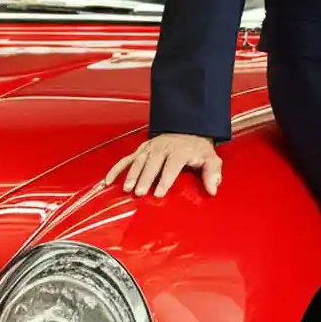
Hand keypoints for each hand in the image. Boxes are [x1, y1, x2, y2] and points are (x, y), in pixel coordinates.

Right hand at [104, 134, 221, 197]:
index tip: (158, 193)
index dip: (165, 179)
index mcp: (179, 151)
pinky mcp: (141, 150)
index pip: (171, 165)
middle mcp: (162, 148)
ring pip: (139, 161)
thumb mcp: (211, 159)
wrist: (187, 128)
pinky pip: (127, 158)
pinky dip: (116, 168)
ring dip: (132, 174)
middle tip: (139, 192)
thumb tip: (213, 189)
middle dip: (145, 178)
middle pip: (152, 163)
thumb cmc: (198, 149)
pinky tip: (108, 180)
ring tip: (127, 188)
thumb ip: (212, 173)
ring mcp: (150, 148)